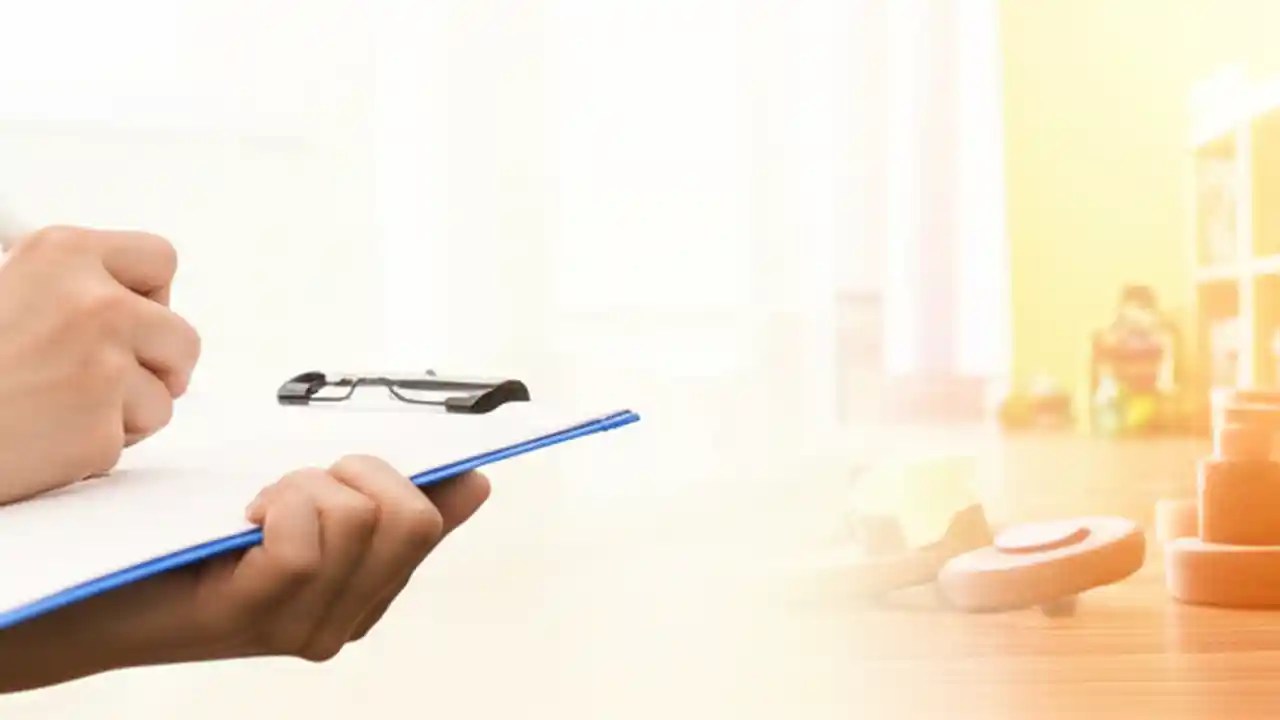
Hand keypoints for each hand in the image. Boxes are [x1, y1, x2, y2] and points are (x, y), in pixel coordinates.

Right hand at [0, 226, 199, 503]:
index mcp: (65, 253)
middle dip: (158, 366)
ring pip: (164, 398)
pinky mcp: (98, 432)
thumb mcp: (6, 287)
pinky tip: (42, 440)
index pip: (160, 260)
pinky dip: (93, 449)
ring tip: (56, 409)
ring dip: (125, 412)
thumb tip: (142, 298)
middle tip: (108, 381)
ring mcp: (102, 370)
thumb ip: (69, 285)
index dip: (150, 296)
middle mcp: (95, 304)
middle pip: (183, 337)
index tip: (127, 319)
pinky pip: (127, 443)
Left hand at [0, 457, 489, 692]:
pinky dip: (280, 504)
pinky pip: (304, 539)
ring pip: (358, 519)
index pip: (430, 525)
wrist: (105, 597)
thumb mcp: (307, 513)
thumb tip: (474, 486)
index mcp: (365, 592)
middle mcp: (345, 619)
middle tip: (305, 480)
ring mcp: (306, 626)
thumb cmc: (200, 546)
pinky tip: (248, 517)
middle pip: (409, 518)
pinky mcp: (260, 615)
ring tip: (266, 502)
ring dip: (306, 485)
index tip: (459, 460)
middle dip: (360, 471)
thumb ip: (386, 504)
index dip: (438, 483)